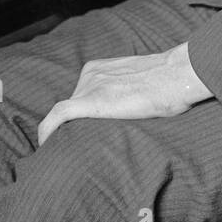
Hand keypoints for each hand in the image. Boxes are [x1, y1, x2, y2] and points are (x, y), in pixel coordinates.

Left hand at [37, 42, 212, 144]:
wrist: (177, 76)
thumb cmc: (169, 82)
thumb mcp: (142, 83)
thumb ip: (126, 92)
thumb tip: (129, 111)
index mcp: (99, 69)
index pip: (80, 96)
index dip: (78, 117)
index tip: (77, 133)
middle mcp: (89, 75)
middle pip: (74, 106)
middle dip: (74, 127)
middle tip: (75, 149)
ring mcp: (89, 87)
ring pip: (67, 115)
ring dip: (65, 133)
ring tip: (67, 153)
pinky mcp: (91, 101)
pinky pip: (58, 115)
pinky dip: (47, 130)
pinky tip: (44, 146)